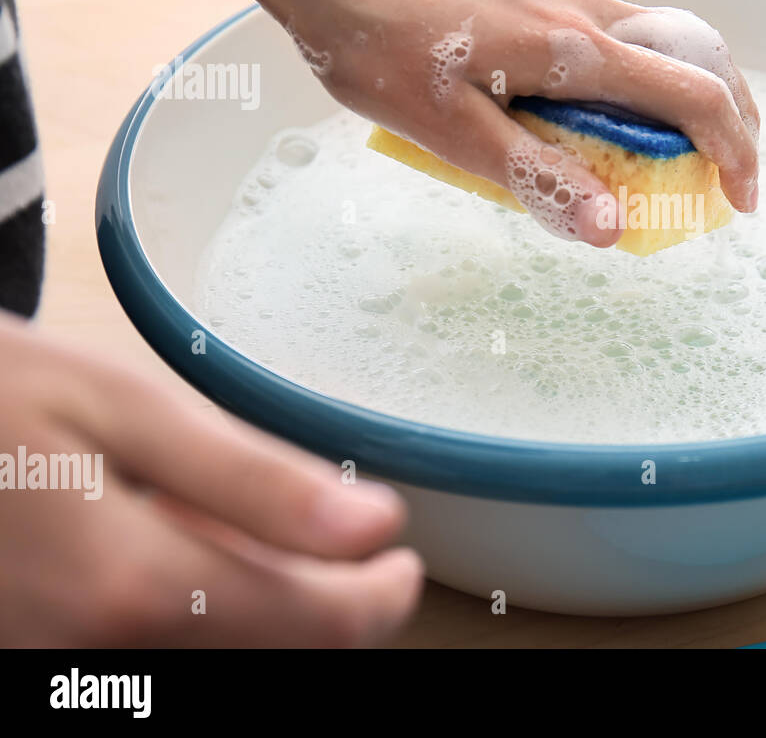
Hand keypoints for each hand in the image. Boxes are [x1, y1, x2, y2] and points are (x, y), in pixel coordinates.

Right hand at [0, 314, 422, 645]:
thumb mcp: (130, 412)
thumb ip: (257, 481)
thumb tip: (373, 525)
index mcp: (134, 589)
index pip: (314, 625)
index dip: (380, 598)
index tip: (403, 560)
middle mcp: (96, 660)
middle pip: (272, 659)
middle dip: (329, 611)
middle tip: (350, 548)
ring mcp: (59, 672)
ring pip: (217, 660)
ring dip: (268, 617)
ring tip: (267, 542)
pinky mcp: (42, 663)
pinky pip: (152, 658)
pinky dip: (201, 618)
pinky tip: (189, 554)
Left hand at [229, 0, 760, 247]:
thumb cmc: (373, 38)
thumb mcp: (450, 129)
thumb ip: (537, 176)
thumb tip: (612, 229)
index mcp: (574, 49)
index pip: (695, 95)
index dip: (733, 152)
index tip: (738, 201)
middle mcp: (585, 11)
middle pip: (698, 59)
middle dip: (732, 121)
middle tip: (724, 178)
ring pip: (661, 45)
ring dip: (686, 100)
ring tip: (668, 157)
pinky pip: (617, 35)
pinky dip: (641, 79)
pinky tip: (599, 113)